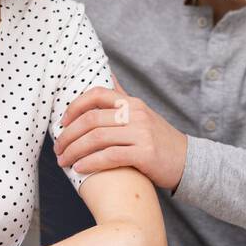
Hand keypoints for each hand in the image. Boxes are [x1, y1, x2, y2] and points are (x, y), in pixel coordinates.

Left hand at [54, 76, 187, 192]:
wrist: (188, 161)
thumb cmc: (159, 140)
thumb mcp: (142, 114)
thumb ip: (123, 97)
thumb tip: (107, 76)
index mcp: (132, 103)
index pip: (96, 94)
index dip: (74, 107)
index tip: (62, 123)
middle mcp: (136, 114)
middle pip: (91, 119)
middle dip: (68, 135)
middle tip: (57, 149)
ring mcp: (141, 133)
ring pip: (97, 138)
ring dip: (74, 151)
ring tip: (64, 162)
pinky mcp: (144, 154)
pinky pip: (109, 156)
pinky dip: (90, 163)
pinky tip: (80, 169)